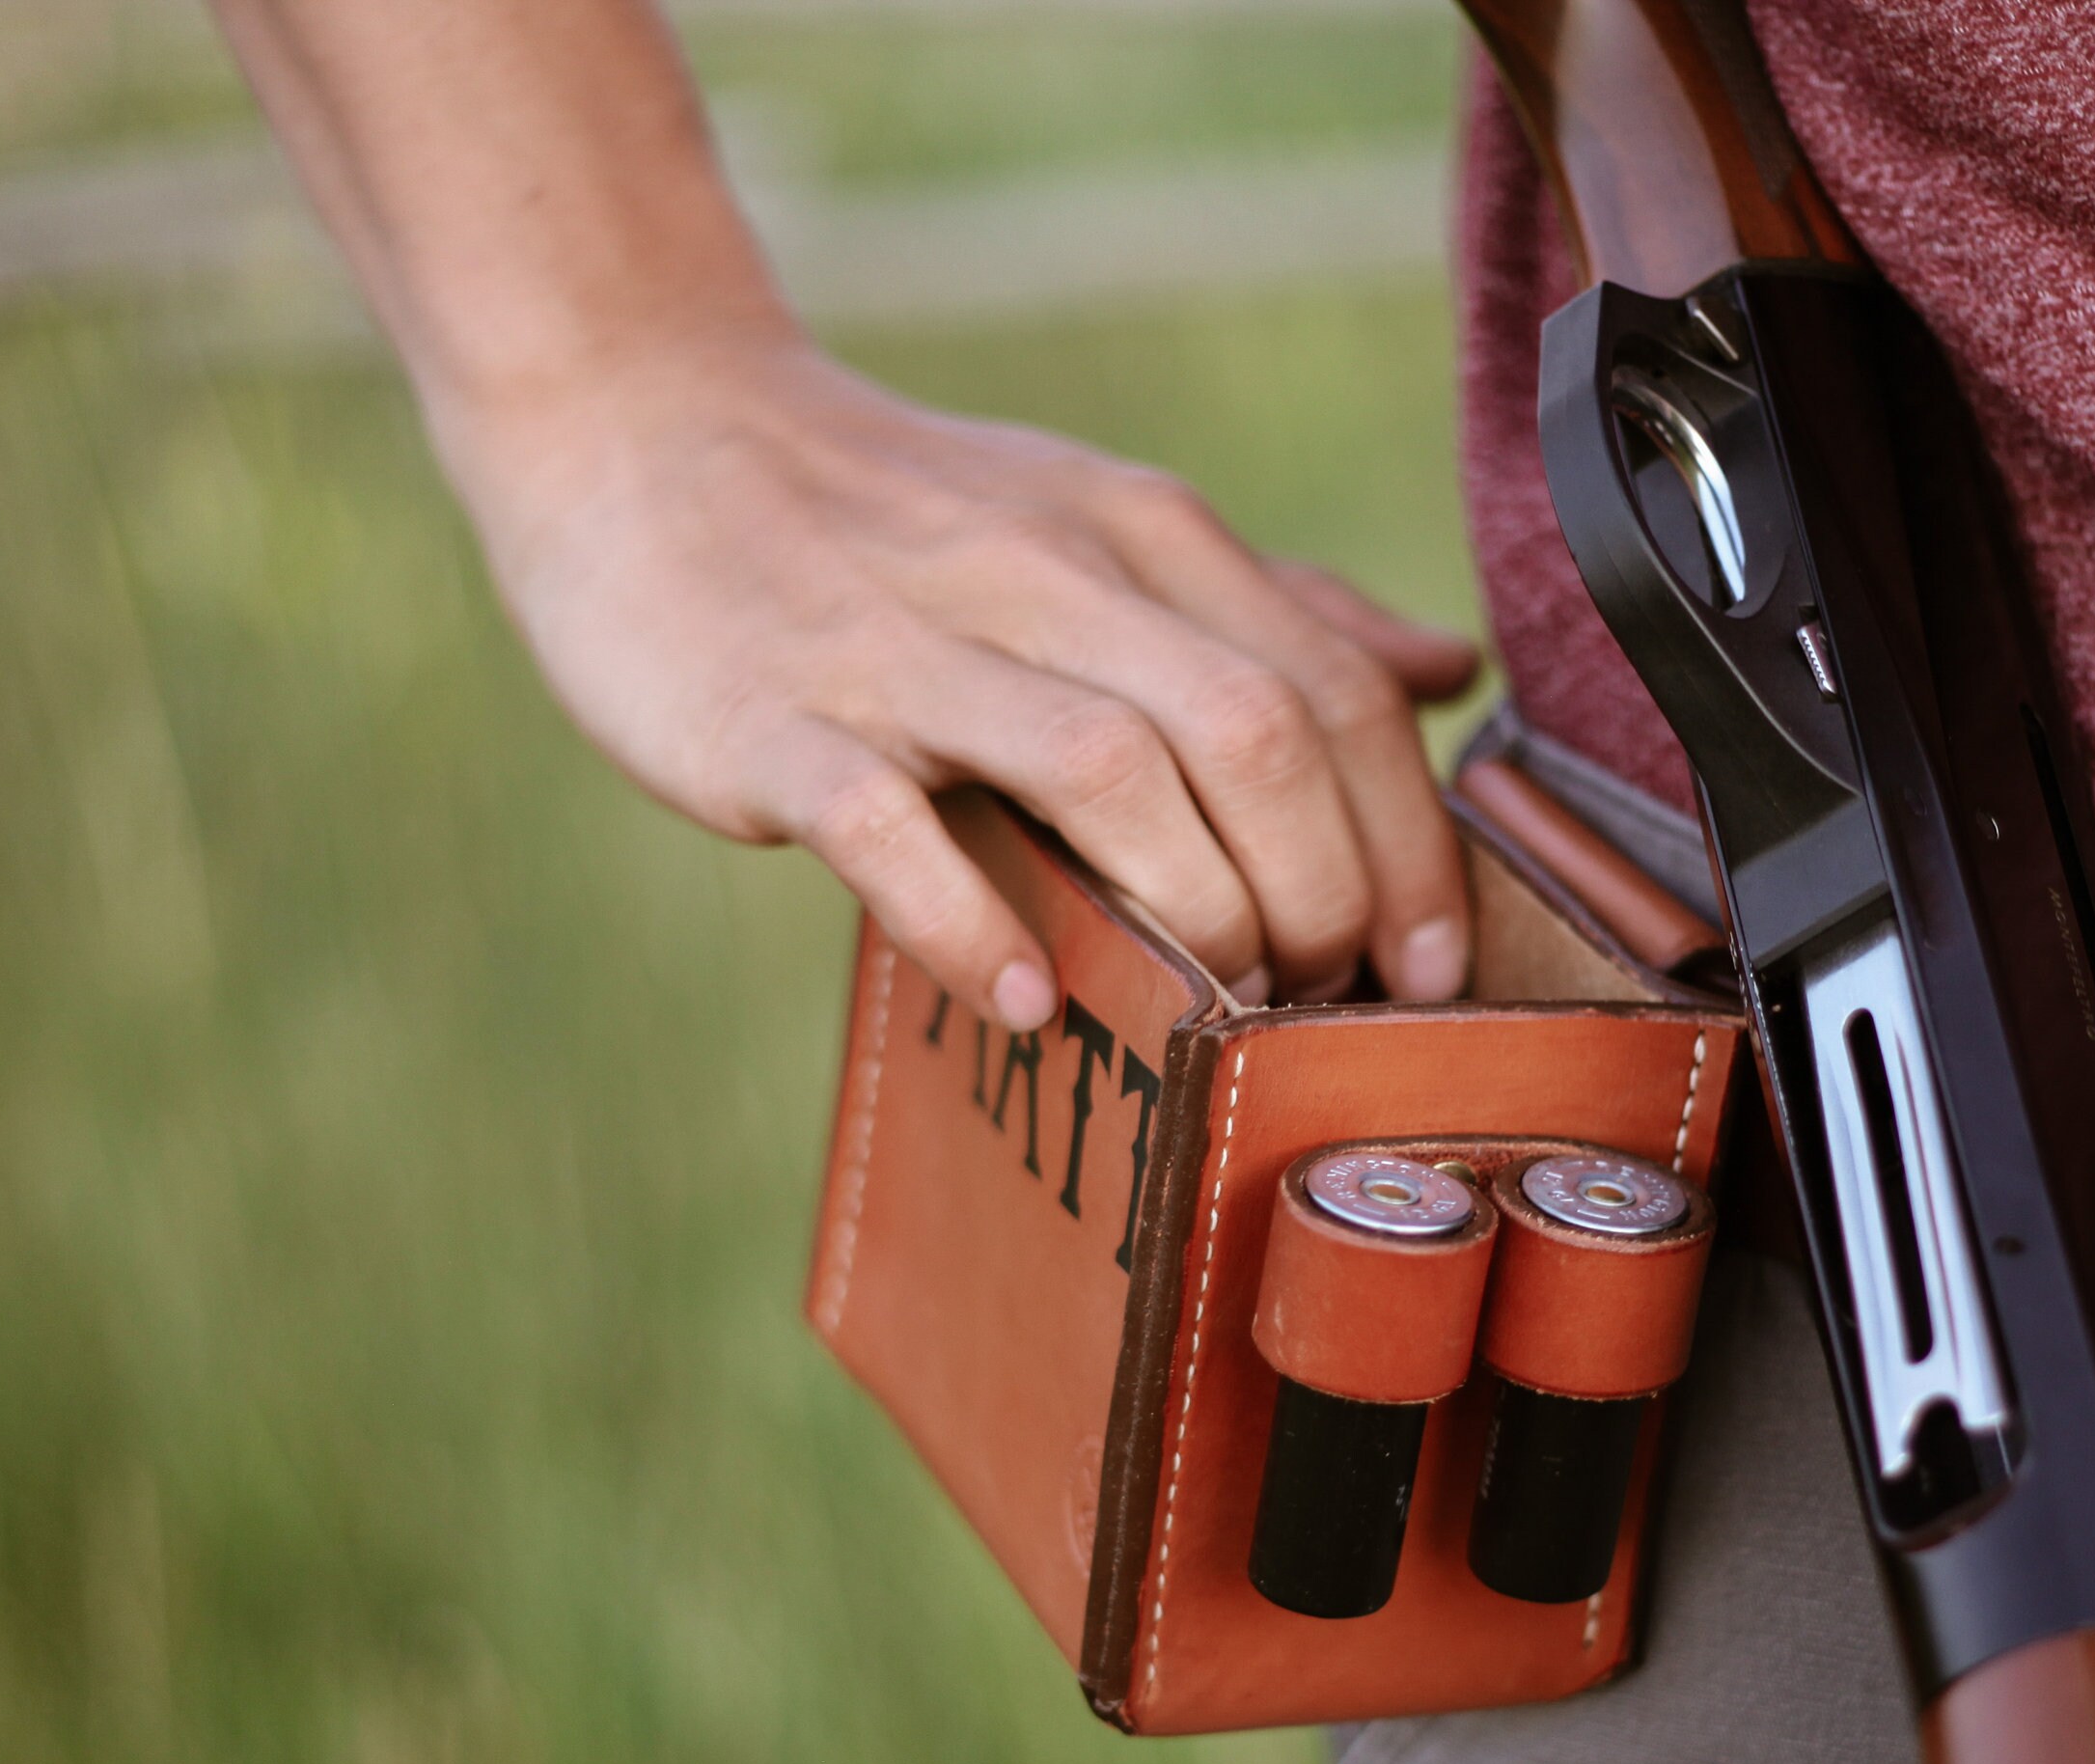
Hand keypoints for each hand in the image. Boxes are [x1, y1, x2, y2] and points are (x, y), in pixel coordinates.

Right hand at [437, 333, 1479, 1027]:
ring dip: (1192, 911)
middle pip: (1250, 734)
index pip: (1332, 689)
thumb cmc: (901, 517)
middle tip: (1319, 998)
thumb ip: (1276, 610)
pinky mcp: (776, 718)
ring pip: (1105, 772)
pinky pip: (890, 829)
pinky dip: (972, 925)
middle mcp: (1046, 576)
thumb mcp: (1105, 529)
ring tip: (1215, 1011)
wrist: (645, 421)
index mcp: (1143, 537)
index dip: (1408, 843)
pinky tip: (1027, 1002)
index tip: (1430, 966)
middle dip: (1320, 892)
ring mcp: (904, 646)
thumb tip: (1449, 670)